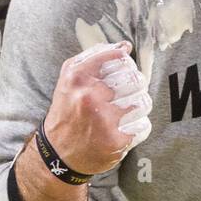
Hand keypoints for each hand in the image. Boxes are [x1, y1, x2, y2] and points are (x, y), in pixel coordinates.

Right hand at [42, 40, 152, 177]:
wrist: (57, 154)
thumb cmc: (67, 112)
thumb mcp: (70, 79)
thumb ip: (95, 58)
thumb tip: (125, 46)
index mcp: (77, 77)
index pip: (120, 58)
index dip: (126, 63)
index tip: (124, 68)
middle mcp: (89, 96)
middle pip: (136, 80)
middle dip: (136, 87)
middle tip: (127, 94)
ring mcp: (103, 119)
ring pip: (143, 102)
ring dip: (140, 107)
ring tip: (127, 111)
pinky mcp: (114, 140)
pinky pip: (143, 126)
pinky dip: (138, 127)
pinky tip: (124, 129)